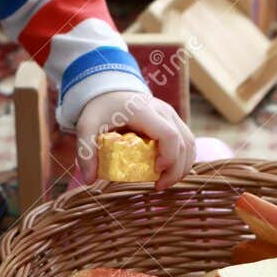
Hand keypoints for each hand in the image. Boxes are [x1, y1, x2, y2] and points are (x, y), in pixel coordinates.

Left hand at [75, 91, 194, 189]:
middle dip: (176, 170)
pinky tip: (169, 172)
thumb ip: (86, 151)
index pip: (169, 135)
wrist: (110, 90)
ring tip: (164, 182)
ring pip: (190, 143)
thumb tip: (88, 180)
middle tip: (158, 186)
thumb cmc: (100, 109)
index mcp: (144, 111)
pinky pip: (187, 141)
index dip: (168, 157)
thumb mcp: (86, 126)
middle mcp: (163, 111)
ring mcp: (171, 115)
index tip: (155, 173)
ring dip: (182, 166)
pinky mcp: (173, 121)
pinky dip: (183, 159)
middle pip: (184, 143)